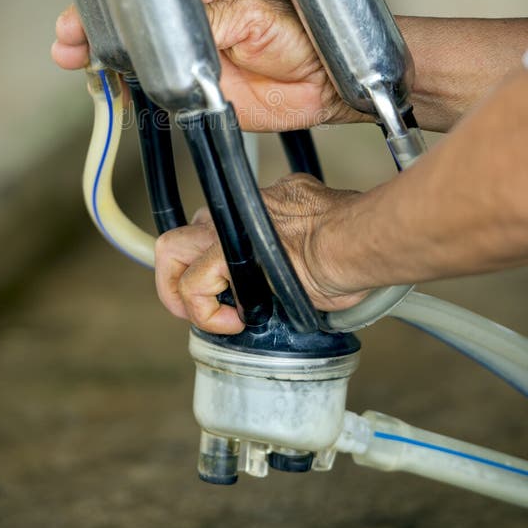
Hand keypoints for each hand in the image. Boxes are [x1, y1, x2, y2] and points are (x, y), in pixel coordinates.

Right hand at [52, 0, 364, 129]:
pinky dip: (125, 91)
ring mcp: (187, 54)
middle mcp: (189, 18)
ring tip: (80, 67)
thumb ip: (211, 22)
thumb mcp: (255, 15)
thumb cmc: (301, 34)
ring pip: (133, 54)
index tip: (85, 11)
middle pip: (129, 19)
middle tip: (69, 43)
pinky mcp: (192, 87)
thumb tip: (171, 31)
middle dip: (94, 29)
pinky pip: (150, 88)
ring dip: (103, 61)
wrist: (323, 83)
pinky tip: (109, 90)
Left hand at [154, 173, 369, 334]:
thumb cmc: (356, 248)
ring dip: (180, 291)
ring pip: (172, 248)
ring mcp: (229, 226)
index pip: (226, 224)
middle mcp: (243, 207)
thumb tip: (312, 275)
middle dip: (181, 269)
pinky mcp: (224, 250)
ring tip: (209, 316)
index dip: (221, 260)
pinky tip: (233, 322)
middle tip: (204, 301)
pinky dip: (204, 312)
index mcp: (266, 205)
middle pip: (188, 228)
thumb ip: (306, 251)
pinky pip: (193, 283)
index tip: (237, 290)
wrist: (356, 243)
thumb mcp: (325, 244)